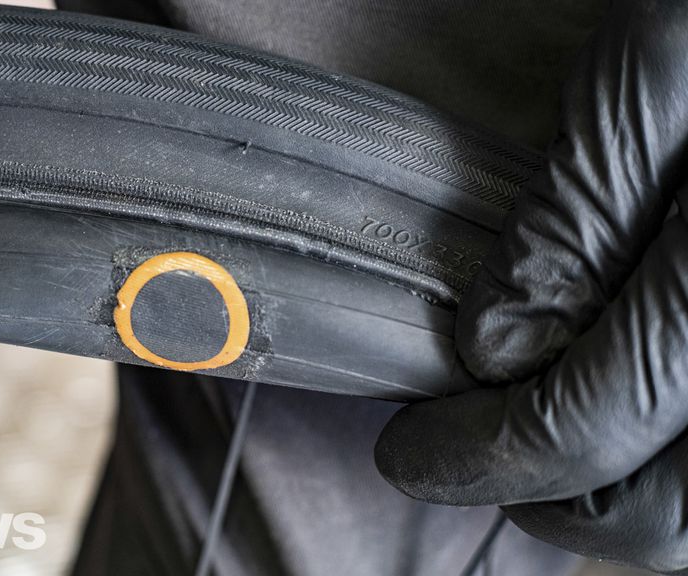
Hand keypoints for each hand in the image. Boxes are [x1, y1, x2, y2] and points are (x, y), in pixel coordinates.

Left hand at [375, 0, 687, 571]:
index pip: (587, 429)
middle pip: (663, 508)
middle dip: (545, 494)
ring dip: (611, 491)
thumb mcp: (659, 79)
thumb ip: (581, 219)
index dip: (477, 456)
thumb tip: (497, 350)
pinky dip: (663, 458)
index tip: (404, 451)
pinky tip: (613, 404)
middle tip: (465, 451)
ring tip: (532, 439)